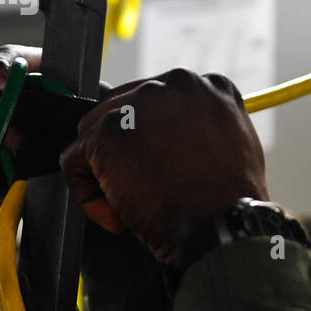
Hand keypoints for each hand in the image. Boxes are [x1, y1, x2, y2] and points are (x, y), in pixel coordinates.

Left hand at [59, 69, 267, 263]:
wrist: (221, 226)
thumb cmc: (230, 200)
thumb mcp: (236, 145)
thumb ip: (205, 126)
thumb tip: (174, 131)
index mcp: (209, 86)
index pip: (157, 101)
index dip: (151, 137)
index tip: (156, 164)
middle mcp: (174, 84)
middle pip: (121, 108)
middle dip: (124, 151)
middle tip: (142, 187)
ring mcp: (138, 105)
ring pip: (93, 132)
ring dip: (104, 171)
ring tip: (128, 204)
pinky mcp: (107, 133)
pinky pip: (73, 159)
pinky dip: (86, 193)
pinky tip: (114, 214)